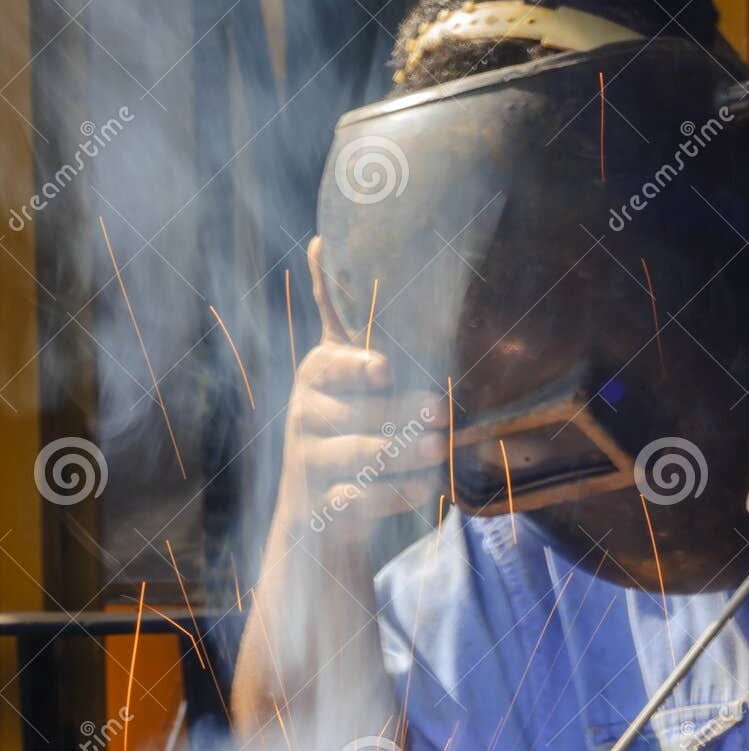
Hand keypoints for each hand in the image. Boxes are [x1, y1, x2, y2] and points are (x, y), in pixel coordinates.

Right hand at [275, 238, 448, 541]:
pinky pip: (358, 500)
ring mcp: (311, 463)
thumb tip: (321, 240)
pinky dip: (392, 495)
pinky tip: (424, 489)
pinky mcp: (322, 506)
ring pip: (358, 455)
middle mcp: (306, 416)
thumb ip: (336, 316)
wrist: (314, 510)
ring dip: (402, 453)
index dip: (356, 368)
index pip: (332, 366)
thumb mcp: (336, 371)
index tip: (383, 369)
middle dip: (399, 413)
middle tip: (441, 412)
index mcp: (316, 376)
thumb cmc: (340, 425)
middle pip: (355, 413)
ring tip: (439, 449)